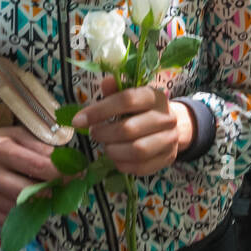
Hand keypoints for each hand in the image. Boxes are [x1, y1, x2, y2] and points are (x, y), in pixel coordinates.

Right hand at [0, 126, 62, 225]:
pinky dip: (24, 213)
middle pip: (30, 191)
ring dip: (41, 204)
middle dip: (54, 191)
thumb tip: (67, 162)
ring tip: (49, 195)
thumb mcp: (16, 135)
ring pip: (22, 207)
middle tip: (68, 189)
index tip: (78, 176)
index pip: (38, 166)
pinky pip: (10, 217)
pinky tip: (29, 203)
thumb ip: (41, 146)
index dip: (62, 174)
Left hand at [72, 76, 193, 175]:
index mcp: (154, 97)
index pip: (127, 100)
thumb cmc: (142, 111)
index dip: (99, 111)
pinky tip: (117, 157)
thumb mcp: (130, 96)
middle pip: (129, 129)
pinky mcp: (168, 158)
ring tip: (106, 146)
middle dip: (104, 134)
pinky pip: (141, 167)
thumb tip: (106, 82)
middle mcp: (166, 117)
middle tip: (95, 134)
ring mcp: (169, 139)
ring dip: (113, 151)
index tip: (78, 121)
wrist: (172, 127)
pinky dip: (123, 164)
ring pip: (137, 150)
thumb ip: (116, 91)